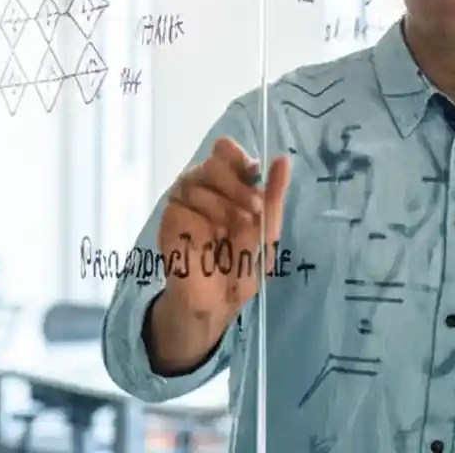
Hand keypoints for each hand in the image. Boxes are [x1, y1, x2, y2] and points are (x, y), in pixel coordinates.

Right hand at [158, 136, 291, 325]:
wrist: (216, 303)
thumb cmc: (241, 266)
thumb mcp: (267, 232)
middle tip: (255, 207)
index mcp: (229, 186)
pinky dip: (204, 212)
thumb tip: (283, 159)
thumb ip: (274, 196)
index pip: (225, 150)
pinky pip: (182, 200)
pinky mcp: (170, 218)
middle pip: (214, 160)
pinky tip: (216, 231)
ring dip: (224, 201)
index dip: (238, 156)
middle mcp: (205, 188)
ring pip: (197, 177)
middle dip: (237, 182)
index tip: (253, 171)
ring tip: (239, 226)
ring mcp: (185, 202)